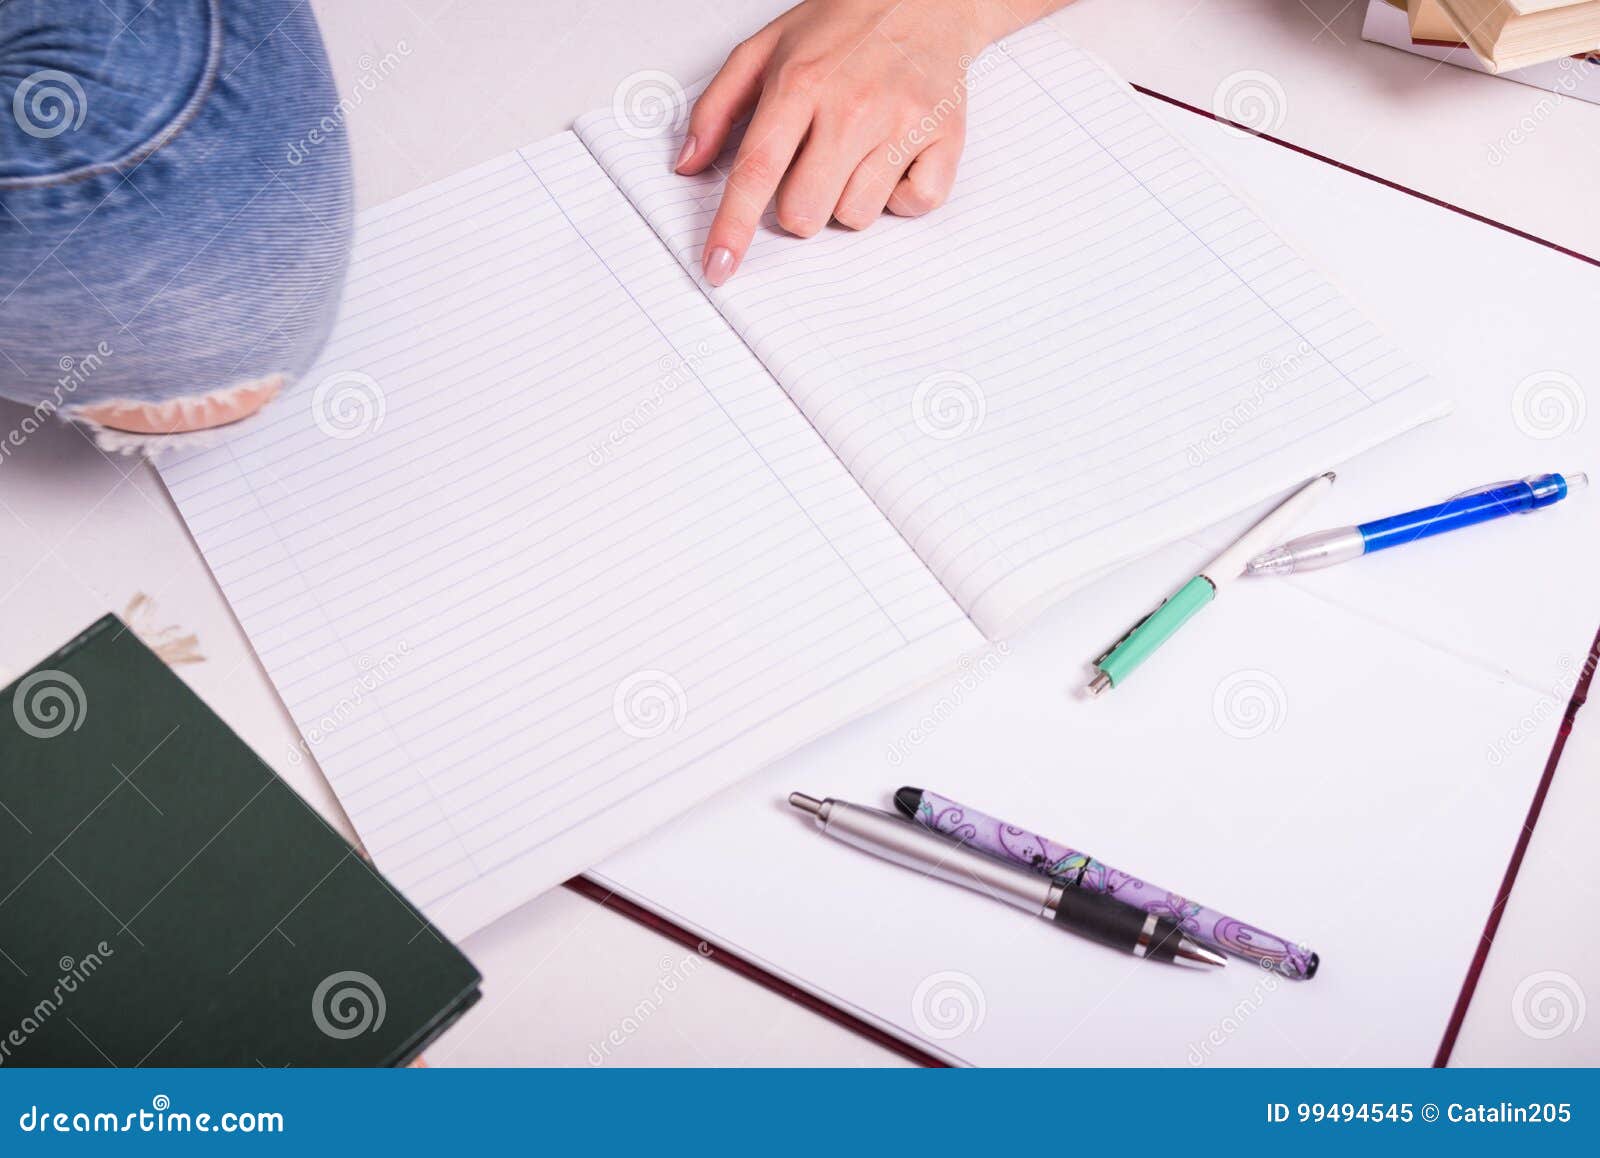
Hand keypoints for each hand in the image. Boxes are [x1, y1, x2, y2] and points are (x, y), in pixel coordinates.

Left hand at [677, 0, 1046, 285]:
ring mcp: (901, 124)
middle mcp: (851, 107)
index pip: (757, 171)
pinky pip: (912, 206)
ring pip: (855, 217)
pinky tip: (893, 159)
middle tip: (812, 166)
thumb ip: (717, 108)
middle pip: (804, 213)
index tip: (719, 266)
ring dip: (848, 198)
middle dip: (798, 206)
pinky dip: (900, 196)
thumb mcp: (764, 48)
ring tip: (858, 151)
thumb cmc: (842, 26)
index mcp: (800, 83)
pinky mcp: (944, 138)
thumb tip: (688, 165)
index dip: (733, 228)